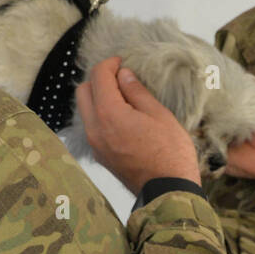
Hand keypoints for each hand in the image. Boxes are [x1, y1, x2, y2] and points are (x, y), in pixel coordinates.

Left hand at [74, 57, 201, 193]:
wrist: (168, 191)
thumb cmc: (170, 153)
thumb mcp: (159, 115)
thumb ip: (137, 92)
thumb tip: (124, 75)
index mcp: (109, 114)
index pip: (99, 77)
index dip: (110, 64)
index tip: (122, 62)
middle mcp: (95, 128)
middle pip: (83, 91)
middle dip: (99, 79)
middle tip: (120, 78)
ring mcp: (95, 144)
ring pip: (85, 110)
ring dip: (98, 98)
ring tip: (123, 98)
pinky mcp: (100, 155)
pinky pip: (92, 126)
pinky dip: (100, 115)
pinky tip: (121, 117)